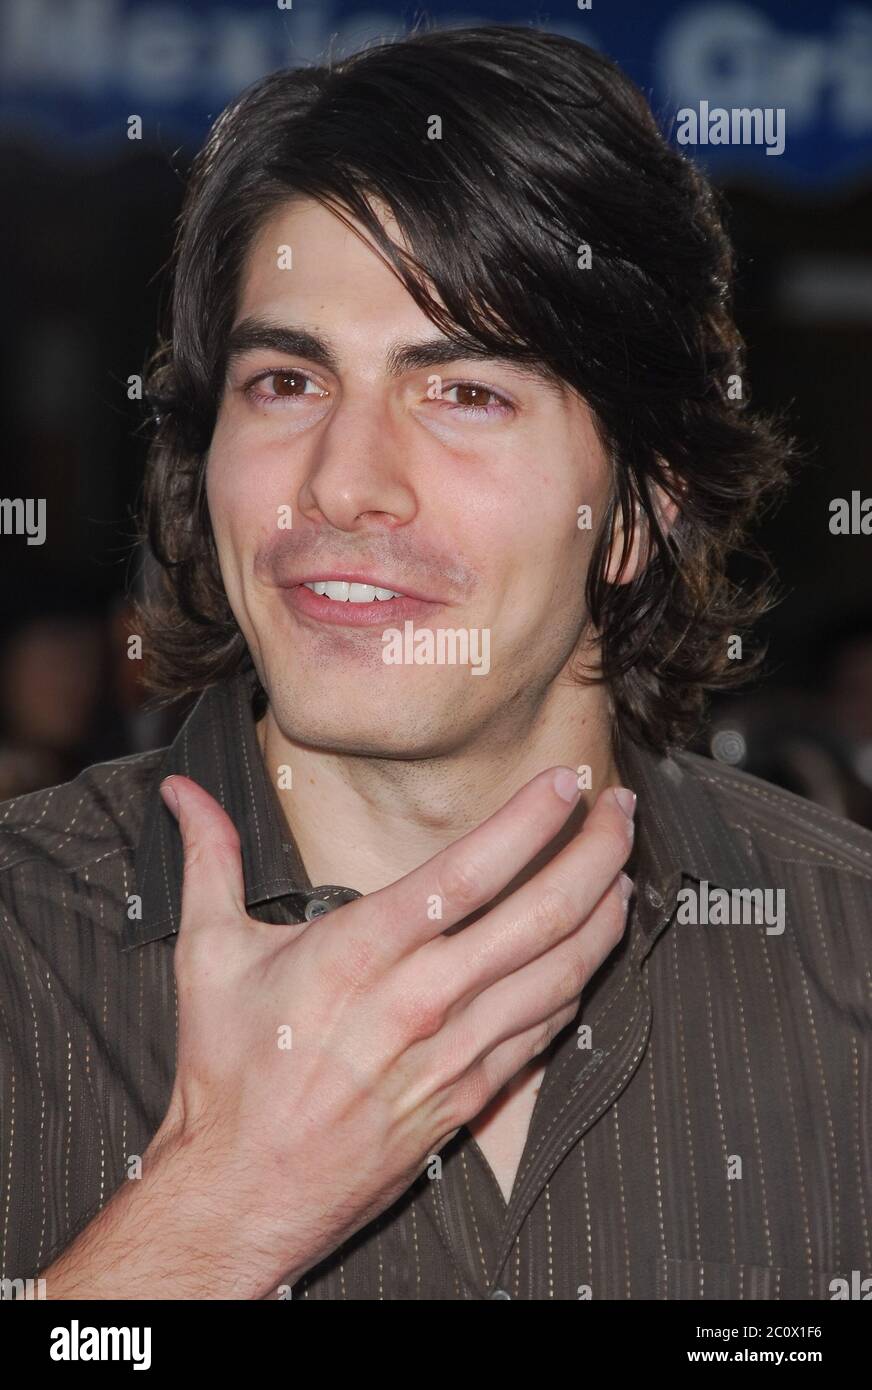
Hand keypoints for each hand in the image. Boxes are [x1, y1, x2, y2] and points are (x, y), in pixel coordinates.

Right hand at [154, 767, 634, 1292]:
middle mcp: (421, 999)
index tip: (568, 780)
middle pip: (541, 914)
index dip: (531, 820)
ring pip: (560, 974)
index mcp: (363, 950)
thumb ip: (208, 859)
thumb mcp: (208, 953)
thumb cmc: (228, 1069)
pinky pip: (544, 1031)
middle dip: (597, 852)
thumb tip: (182, 792)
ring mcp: (454, 1053)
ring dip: (605, 916)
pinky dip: (578, 984)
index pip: (470, 869)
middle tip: (624, 810)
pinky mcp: (469, 1096)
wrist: (243, 1189)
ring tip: (624, 870)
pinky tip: (592, 952)